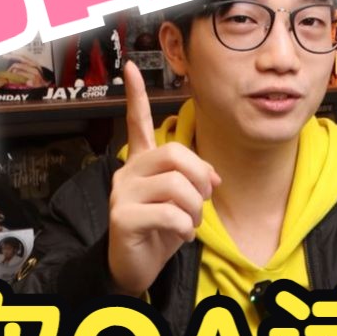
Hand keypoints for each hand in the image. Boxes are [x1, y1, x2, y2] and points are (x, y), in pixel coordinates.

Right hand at [107, 61, 220, 296]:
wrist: (133, 267)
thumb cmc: (159, 232)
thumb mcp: (183, 202)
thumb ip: (194, 181)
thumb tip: (214, 176)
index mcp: (142, 163)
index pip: (136, 123)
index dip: (136, 96)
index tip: (131, 67)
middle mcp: (128, 172)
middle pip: (175, 153)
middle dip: (201, 178)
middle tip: (203, 202)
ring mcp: (122, 193)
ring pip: (176, 184)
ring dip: (195, 209)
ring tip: (190, 223)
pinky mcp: (122, 216)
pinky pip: (168, 212)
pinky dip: (185, 226)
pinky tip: (180, 234)